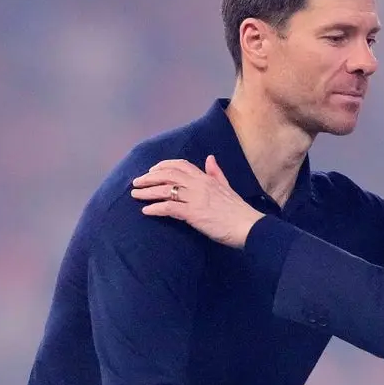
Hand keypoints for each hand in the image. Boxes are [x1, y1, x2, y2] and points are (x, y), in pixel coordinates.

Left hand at [131, 156, 264, 247]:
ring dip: (147, 192)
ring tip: (135, 195)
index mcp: (206, 178)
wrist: (248, 226)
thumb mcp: (227, 187)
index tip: (151, 171)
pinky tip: (146, 211)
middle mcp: (199, 185)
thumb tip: (210, 158)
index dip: (163, 166)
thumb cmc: (238, 211)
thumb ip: (216, 173)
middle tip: (136, 183)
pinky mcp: (193, 214)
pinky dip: (155, 208)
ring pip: (165, 190)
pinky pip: (169, 208)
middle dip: (149, 178)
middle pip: (168, 175)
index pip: (180, 165)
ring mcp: (195, 198)